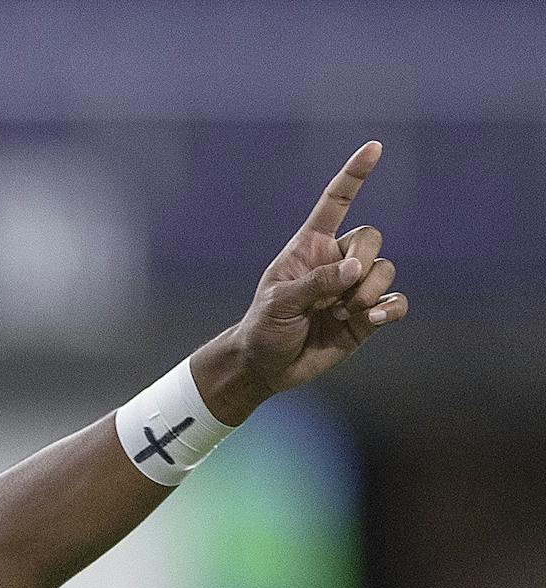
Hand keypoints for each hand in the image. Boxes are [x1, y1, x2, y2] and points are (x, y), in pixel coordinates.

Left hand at [217, 141, 407, 414]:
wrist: (266, 368)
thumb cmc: (264, 329)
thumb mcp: (279, 303)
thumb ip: (316, 282)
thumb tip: (356, 267)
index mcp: (309, 248)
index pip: (335, 203)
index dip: (354, 175)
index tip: (374, 148)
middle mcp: (336, 262)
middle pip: (372, 237)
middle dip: (363, 259)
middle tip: (339, 293)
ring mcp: (353, 288)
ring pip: (385, 270)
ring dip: (369, 290)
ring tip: (343, 313)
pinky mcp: (367, 315)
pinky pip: (396, 300)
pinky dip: (390, 308)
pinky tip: (372, 319)